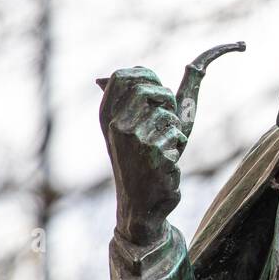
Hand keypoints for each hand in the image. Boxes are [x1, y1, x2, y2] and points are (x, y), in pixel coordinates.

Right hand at [98, 67, 186, 246]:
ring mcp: (134, 140)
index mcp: (107, 118)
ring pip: (168, 115)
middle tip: (169, 116)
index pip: (121, 76)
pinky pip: (177, 136)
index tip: (157, 85)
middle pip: (148, 89)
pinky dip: (177, 147)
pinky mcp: (154, 153)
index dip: (145, 74)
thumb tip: (100, 78)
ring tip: (163, 148)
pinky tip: (166, 164)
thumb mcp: (122, 133)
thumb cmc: (136, 164)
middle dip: (167, 99)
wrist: (140, 205)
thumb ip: (120, 105)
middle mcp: (117, 126)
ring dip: (174, 130)